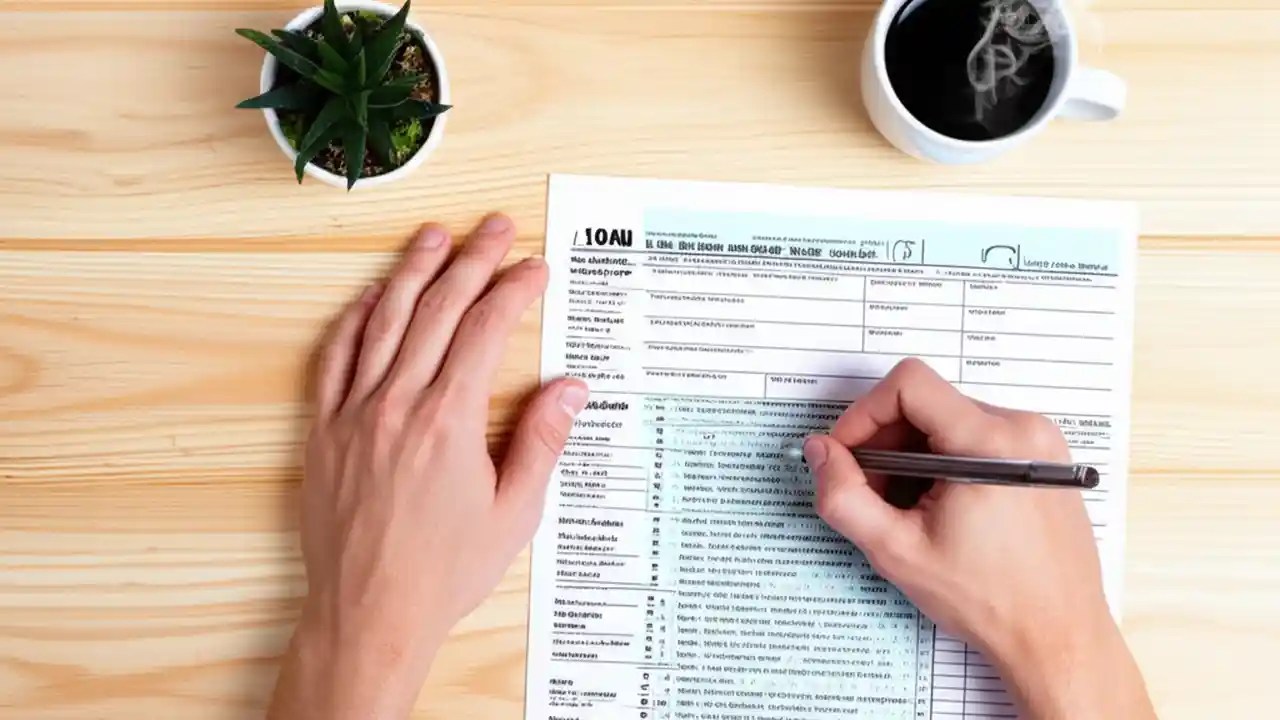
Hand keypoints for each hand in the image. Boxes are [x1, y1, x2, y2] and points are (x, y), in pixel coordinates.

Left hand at [268, 214, 587, 719]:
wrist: (370, 614)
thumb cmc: (442, 572)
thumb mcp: (514, 514)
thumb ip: (541, 443)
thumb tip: (569, 389)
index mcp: (450, 423)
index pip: (485, 331)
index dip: (513, 291)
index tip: (533, 271)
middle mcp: (398, 406)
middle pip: (438, 310)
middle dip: (472, 261)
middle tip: (494, 228)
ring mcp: (355, 415)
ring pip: (384, 321)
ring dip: (412, 271)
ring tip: (434, 236)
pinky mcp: (323, 432)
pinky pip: (334, 359)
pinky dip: (353, 320)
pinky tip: (370, 297)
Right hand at [805, 358, 1153, 719]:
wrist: (1059, 637)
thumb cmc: (991, 601)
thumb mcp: (897, 551)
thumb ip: (843, 496)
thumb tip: (820, 451)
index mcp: (991, 443)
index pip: (909, 384)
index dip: (864, 413)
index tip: (849, 453)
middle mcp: (1023, 429)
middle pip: (928, 402)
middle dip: (887, 442)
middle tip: (874, 494)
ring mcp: (1039, 442)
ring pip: (950, 419)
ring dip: (915, 455)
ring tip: (910, 509)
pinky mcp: (1044, 458)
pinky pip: (979, 437)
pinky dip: (946, 462)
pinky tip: (941, 509)